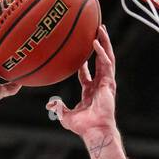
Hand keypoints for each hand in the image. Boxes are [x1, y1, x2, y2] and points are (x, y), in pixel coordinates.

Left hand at [46, 24, 116, 138]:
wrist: (94, 131)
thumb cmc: (83, 127)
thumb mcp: (66, 116)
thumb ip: (58, 109)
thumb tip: (49, 105)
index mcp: (90, 91)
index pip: (87, 73)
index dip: (83, 63)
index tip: (78, 53)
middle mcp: (100, 84)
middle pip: (101, 60)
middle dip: (99, 45)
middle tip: (95, 31)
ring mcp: (106, 82)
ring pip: (107, 57)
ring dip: (104, 42)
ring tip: (100, 28)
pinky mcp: (109, 82)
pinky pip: (106, 63)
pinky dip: (101, 52)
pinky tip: (96, 42)